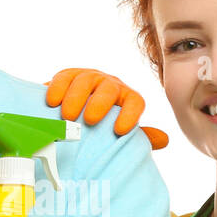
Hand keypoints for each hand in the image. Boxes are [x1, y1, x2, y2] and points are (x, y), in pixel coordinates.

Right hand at [45, 68, 168, 148]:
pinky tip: (52, 102)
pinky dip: (57, 88)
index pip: (135, 102)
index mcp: (126, 99)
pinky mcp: (67, 76)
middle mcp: (109, 85)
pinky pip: (64, 77)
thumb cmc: (101, 130)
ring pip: (85, 80)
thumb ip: (140, 137)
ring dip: (76, 97)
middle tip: (91, 120)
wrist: (73, 118)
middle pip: (109, 88)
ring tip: (68, 116)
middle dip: (101, 103)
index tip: (120, 131)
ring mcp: (88, 78)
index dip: (131, 115)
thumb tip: (164, 140)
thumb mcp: (118, 133)